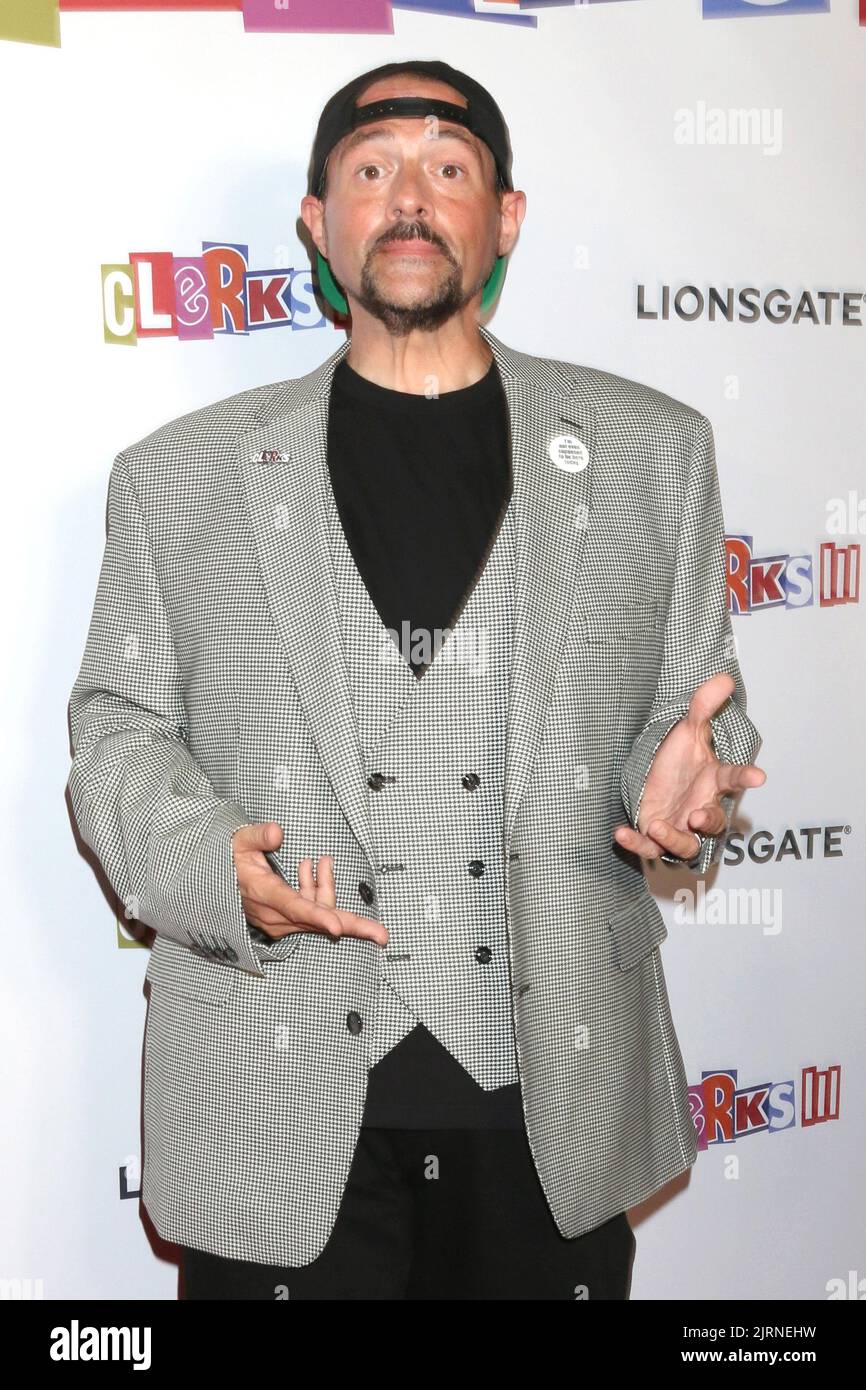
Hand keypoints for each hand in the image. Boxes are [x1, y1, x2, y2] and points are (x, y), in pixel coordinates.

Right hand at [233, 822, 388, 945]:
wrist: (213, 883)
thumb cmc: (228, 861)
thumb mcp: (238, 842)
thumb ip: (258, 836)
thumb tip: (277, 832)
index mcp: (264, 895)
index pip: (296, 909)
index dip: (320, 917)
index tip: (338, 926)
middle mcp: (274, 914)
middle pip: (319, 921)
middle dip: (352, 925)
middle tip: (380, 934)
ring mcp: (279, 920)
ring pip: (318, 911)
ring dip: (325, 886)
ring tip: (322, 862)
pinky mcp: (284, 920)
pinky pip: (310, 909)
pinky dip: (317, 890)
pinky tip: (312, 869)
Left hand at [613, 673, 765, 861]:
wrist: (653, 781)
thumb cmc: (677, 761)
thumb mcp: (687, 730)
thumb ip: (703, 707)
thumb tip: (724, 677)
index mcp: (712, 781)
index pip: (733, 778)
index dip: (745, 777)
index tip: (759, 776)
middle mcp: (700, 808)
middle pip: (714, 823)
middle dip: (709, 822)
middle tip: (698, 816)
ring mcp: (680, 826)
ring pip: (687, 846)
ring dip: (675, 839)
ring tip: (657, 826)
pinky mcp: (655, 838)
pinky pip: (649, 849)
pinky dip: (636, 844)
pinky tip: (620, 832)